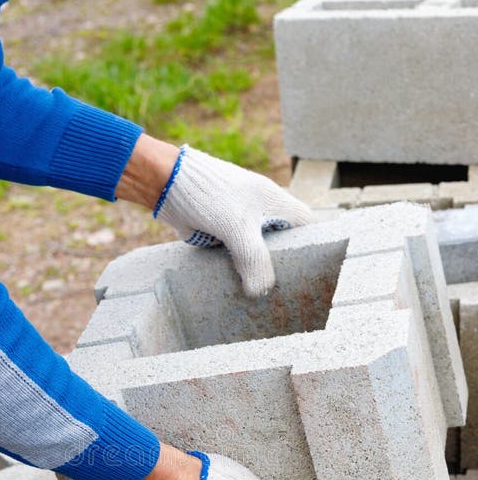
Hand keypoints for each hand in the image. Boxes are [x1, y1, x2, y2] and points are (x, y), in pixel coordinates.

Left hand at [154, 144, 311, 297]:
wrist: (165, 183)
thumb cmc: (208, 196)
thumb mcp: (238, 229)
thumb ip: (254, 260)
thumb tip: (260, 292)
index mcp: (274, 202)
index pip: (306, 225)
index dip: (313, 245)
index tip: (311, 271)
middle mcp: (261, 212)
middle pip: (282, 242)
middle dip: (282, 265)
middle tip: (284, 291)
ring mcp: (240, 222)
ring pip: (257, 252)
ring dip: (256, 271)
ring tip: (260, 296)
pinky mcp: (221, 233)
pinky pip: (235, 255)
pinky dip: (235, 269)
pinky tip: (235, 287)